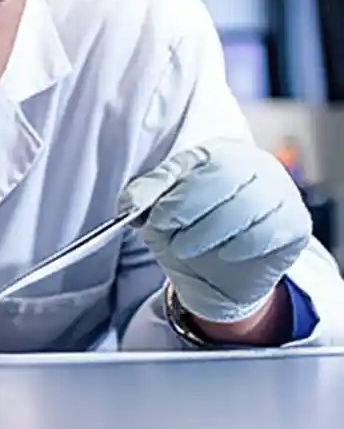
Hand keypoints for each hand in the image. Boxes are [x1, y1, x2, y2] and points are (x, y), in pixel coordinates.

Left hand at [118, 138, 311, 324]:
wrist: (221, 275)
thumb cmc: (189, 231)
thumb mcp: (160, 211)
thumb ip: (146, 197)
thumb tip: (132, 202)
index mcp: (220, 152)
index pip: (200, 161)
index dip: (175, 189)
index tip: (154, 217)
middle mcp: (255, 165)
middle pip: (225, 178)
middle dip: (188, 210)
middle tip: (166, 232)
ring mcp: (280, 192)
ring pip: (246, 206)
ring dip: (207, 233)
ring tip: (187, 248)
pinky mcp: (295, 223)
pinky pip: (267, 232)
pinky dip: (238, 247)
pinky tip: (224, 254)